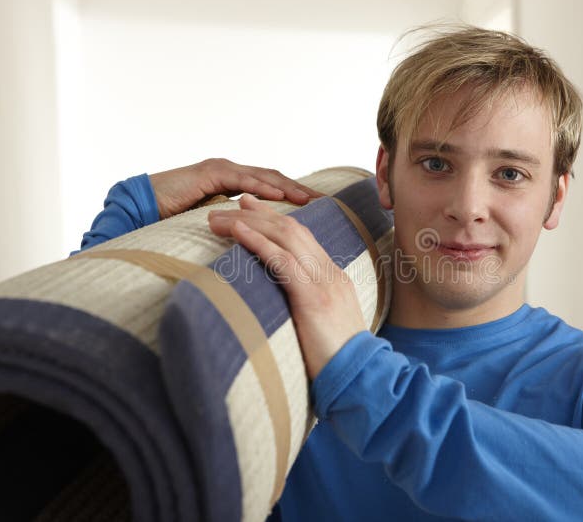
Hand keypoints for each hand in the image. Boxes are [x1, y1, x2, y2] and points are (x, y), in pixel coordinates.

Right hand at [149, 158, 324, 218]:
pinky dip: (260, 188)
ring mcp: (223, 169)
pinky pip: (241, 180)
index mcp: (237, 185)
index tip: (320, 212)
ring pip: (263, 177)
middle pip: (275, 180)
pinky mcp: (211, 172)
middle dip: (300, 191)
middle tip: (325, 202)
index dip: (296, 199)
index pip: (274, 190)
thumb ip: (237, 232)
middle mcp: (234, 174)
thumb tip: (258, 251)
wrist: (142, 207)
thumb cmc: (174, 222)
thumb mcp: (216, 228)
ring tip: (308, 199)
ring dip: (287, 188)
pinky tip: (278, 197)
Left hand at [208, 194, 366, 378]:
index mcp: (334, 279)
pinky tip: (237, 233)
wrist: (361, 379)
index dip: (276, 221)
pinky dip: (258, 242)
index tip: (253, 210)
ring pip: (286, 237)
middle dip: (260, 213)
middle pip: (293, 229)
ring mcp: (325, 283)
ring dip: (250, 223)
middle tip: (233, 203)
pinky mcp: (313, 297)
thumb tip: (285, 309)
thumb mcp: (325, 328)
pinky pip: (282, 260)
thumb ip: (309, 310)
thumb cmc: (339, 364)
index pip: (304, 238)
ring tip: (222, 217)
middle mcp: (331, 274)